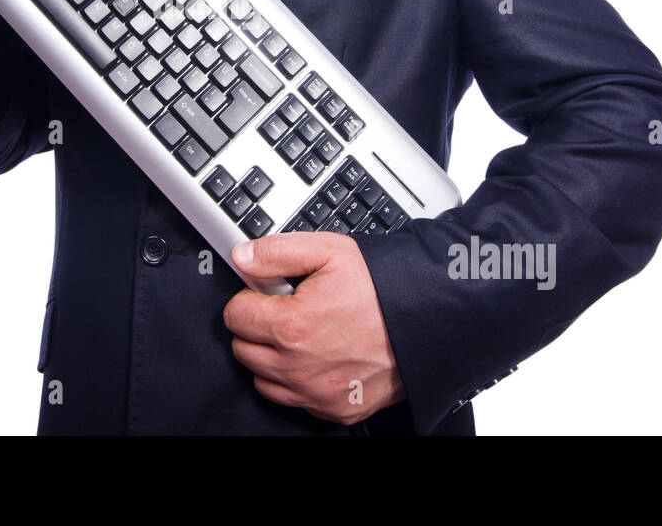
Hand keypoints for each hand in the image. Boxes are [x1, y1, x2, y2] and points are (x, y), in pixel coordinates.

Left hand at [224, 233, 405, 424]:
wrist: (427, 324)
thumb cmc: (382, 289)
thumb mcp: (330, 251)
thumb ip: (277, 252)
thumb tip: (242, 257)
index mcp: (291, 326)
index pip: (234, 316)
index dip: (249, 298)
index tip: (268, 293)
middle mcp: (298, 367)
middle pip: (243, 349)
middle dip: (257, 327)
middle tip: (286, 310)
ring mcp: (315, 393)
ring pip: (262, 378)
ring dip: (272, 357)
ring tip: (302, 333)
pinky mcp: (333, 409)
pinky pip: (292, 400)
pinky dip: (296, 381)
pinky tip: (317, 357)